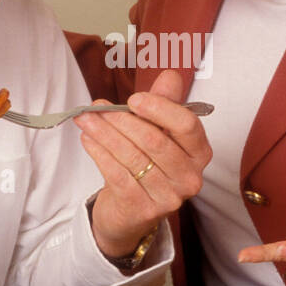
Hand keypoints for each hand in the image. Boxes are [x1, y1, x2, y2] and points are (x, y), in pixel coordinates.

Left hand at [76, 69, 211, 256]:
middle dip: (122, 120)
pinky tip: (87, 140)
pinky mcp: (143, 210)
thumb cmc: (148, 163)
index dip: (159, 108)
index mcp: (200, 153)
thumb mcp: (159, 131)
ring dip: (104, 134)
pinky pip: (117, 175)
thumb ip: (166, 103)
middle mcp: (190, 177)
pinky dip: (99, 154)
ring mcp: (168, 197)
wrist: (131, 210)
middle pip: (155, 141)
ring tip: (85, 119)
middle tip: (97, 107)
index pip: (187, 125)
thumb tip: (170, 75)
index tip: (133, 99)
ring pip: (133, 157)